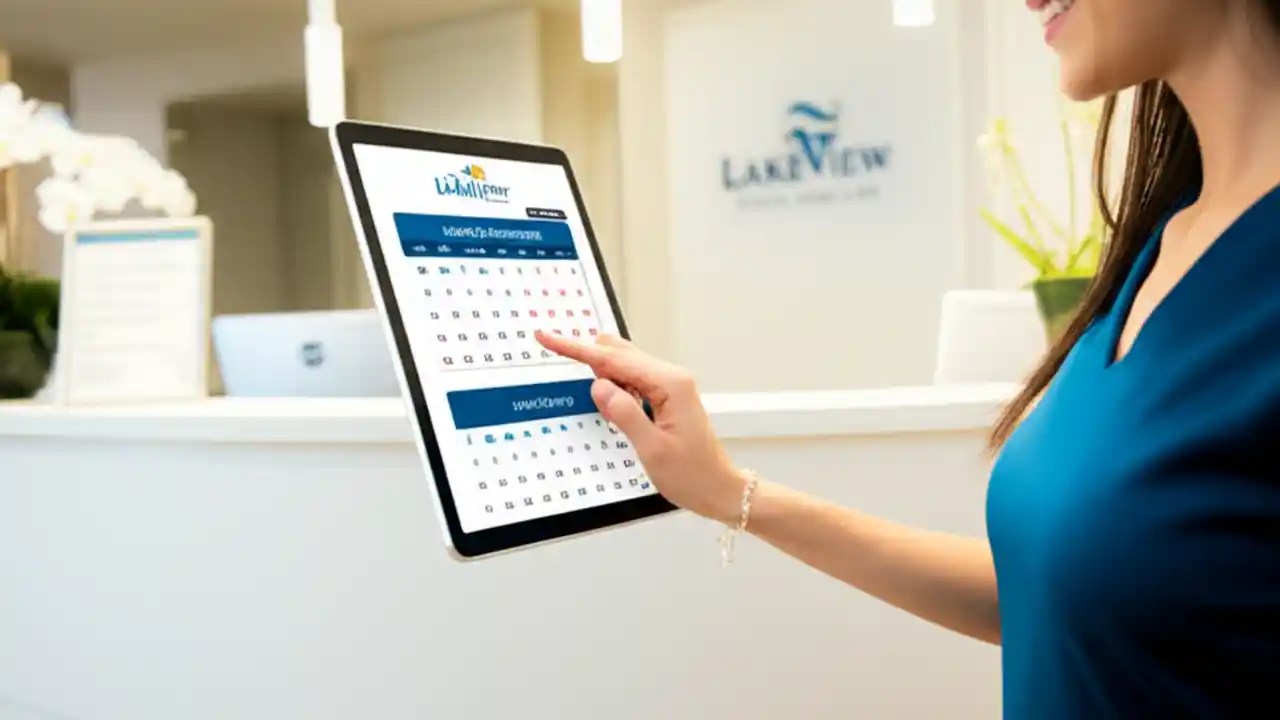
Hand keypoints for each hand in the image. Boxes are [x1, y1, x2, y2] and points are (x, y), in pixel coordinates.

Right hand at [535, 330, 746, 524]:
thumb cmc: (691, 475)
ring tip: (605, 410)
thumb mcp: (651, 449)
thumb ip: (623, 413)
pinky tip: (614, 409)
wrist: (719, 489)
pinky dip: (617, 391)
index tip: (548, 337)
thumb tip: (598, 385)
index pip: (615, 359)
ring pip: (625, 367)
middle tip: (570, 378)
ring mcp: (670, 386)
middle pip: (619, 355)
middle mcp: (672, 378)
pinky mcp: (666, 397)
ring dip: (605, 380)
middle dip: (590, 360)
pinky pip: (634, 383)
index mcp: (670, 384)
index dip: (577, 348)